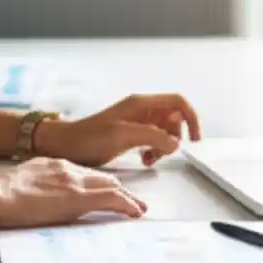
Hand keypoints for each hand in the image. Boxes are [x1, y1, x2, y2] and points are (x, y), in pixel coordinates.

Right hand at [0, 157, 146, 238]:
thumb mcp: (20, 179)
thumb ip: (34, 183)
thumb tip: (35, 195)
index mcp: (52, 164)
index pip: (84, 172)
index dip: (99, 182)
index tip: (107, 190)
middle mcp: (67, 168)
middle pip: (102, 177)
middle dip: (119, 188)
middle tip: (131, 199)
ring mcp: (74, 181)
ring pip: (111, 185)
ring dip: (127, 197)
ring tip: (138, 207)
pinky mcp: (78, 197)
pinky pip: (111, 199)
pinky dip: (126, 204)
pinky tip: (134, 212)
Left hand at [34, 93, 201, 167]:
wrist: (66, 145)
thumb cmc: (90, 137)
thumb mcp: (125, 135)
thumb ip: (154, 136)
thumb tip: (175, 144)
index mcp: (141, 103)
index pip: (178, 102)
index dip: (192, 118)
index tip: (195, 139)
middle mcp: (141, 109)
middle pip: (174, 119)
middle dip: (175, 137)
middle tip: (163, 152)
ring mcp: (136, 121)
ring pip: (164, 131)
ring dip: (163, 146)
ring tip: (150, 159)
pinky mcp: (130, 134)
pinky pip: (152, 140)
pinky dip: (154, 150)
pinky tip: (144, 159)